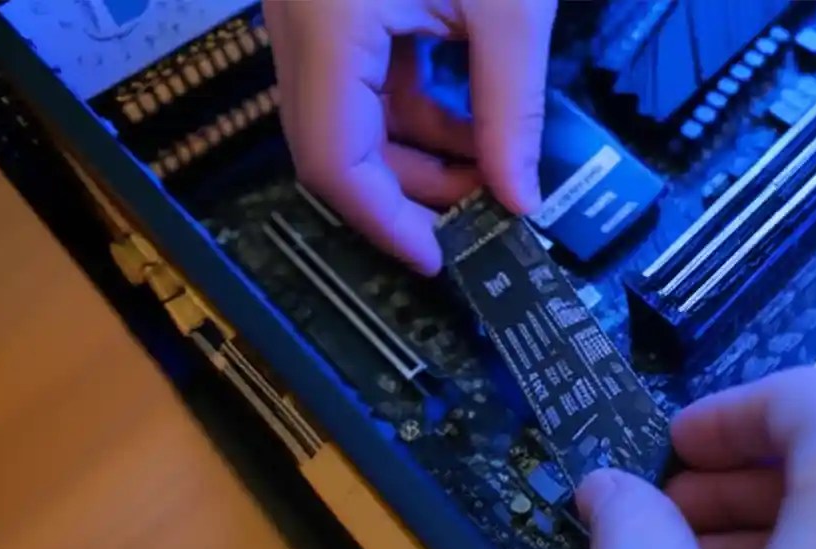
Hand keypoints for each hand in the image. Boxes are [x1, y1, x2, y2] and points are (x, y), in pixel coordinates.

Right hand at [264, 0, 557, 274]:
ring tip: (490, 166)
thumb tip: (518, 200)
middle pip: (333, 146)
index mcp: (326, 23)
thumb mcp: (511, 9)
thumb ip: (512, 109)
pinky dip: (412, 112)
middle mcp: (296, 23)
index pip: (332, 158)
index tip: (441, 256)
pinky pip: (360, 81)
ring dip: (416, 154)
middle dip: (409, 190)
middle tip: (482, 209)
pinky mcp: (333, 6)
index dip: (386, 220)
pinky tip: (469, 124)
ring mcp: (308, 14)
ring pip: (347, 119)